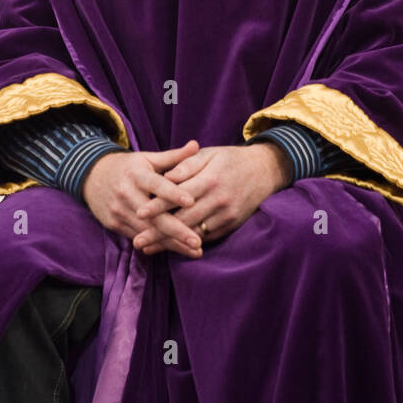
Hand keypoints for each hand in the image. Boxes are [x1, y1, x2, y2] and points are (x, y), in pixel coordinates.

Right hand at [82, 140, 203, 257]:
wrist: (92, 176)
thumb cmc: (129, 167)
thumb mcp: (148, 158)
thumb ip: (173, 156)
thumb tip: (196, 145)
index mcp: (137, 175)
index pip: (157, 185)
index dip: (173, 193)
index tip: (192, 202)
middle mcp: (126, 194)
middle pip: (153, 216)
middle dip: (176, 231)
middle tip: (198, 242)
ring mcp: (119, 211)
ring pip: (147, 231)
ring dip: (171, 243)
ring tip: (194, 251)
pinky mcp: (114, 224)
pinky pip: (138, 237)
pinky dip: (157, 244)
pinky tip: (176, 250)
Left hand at [132, 143, 289, 255]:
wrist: (265, 171)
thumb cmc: (230, 159)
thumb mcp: (209, 154)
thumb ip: (186, 165)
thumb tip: (165, 177)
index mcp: (210, 179)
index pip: (179, 195)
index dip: (158, 205)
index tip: (139, 213)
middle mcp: (218, 200)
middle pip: (184, 220)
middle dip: (159, 232)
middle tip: (138, 241)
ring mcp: (226, 215)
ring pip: (195, 233)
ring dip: (171, 243)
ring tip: (149, 248)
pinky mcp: (231, 225)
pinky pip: (207, 237)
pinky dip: (188, 244)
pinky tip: (172, 248)